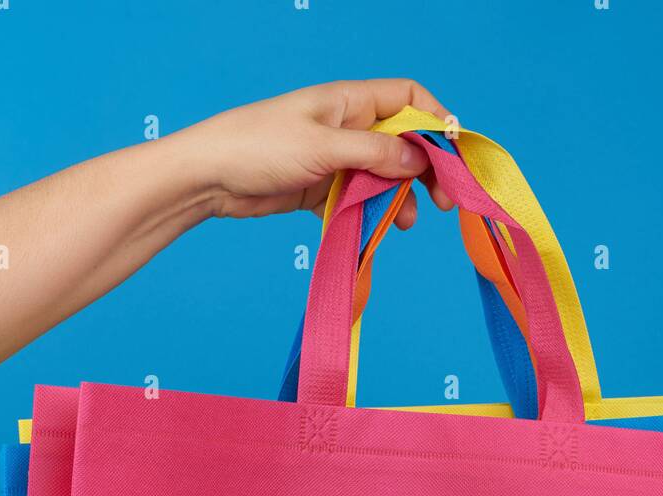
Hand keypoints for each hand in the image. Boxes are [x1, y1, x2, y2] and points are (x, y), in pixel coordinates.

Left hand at [164, 79, 456, 226]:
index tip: (452, 156)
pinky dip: (368, 214)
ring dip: (397, 198)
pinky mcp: (321, 188)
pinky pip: (357, 200)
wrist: (210, 178)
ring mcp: (334, 159)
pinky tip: (374, 229)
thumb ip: (375, 153)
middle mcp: (347, 127)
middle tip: (441, 201)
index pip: (407, 99)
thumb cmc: (259, 147)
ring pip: (382, 177)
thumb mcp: (324, 147)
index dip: (434, 122)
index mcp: (349, 102)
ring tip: (402, 222)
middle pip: (401, 143)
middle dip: (424, 170)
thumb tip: (419, 157)